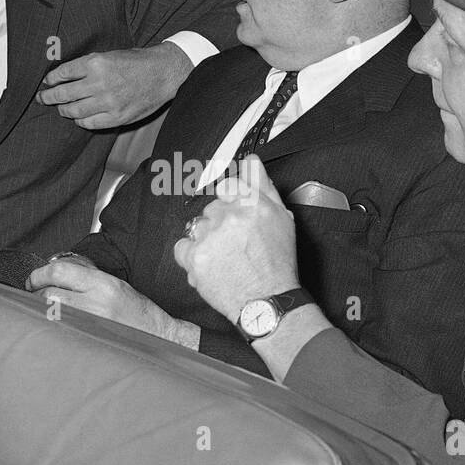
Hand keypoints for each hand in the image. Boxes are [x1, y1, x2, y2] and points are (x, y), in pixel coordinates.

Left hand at [27, 257, 199, 346]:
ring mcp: (91, 324)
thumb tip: (54, 273)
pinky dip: (51, 326)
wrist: (157, 335)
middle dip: (36, 294)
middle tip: (35, 295)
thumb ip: (85, 277)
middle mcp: (96, 304)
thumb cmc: (136, 310)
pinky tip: (53, 326)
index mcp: (103, 284)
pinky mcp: (88, 340)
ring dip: (41, 311)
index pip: (60, 272)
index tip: (33, 279)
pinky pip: (60, 331)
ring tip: (43, 310)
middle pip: (49, 295)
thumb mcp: (114, 283)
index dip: (39, 274)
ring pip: (50, 315)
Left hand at [37, 43, 190, 128]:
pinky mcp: (116, 117)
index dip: (51, 79)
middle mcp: (99, 83)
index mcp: (96, 63)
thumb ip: (88, 65)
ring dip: (63, 110)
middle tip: (42, 98)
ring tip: (60, 108)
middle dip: (49, 96)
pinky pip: (88, 123)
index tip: (46, 82)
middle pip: (63, 94)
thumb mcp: (110, 55)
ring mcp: (107, 102)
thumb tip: (66, 76)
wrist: (163, 73)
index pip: (63, 73)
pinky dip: (80, 120)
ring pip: (73, 110)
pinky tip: (79, 116)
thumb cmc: (137, 62)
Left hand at [174, 156, 298, 321]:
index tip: (233, 218)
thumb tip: (251, 163)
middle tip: (236, 245)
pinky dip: (193, 256)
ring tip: (226, 258)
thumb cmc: (277, 265)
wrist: (267, 302)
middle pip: (211, 209)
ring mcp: (211, 236)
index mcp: (252, 203)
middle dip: (220, 224)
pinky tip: (212, 265)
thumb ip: (262, 186)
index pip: (227, 186)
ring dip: (207, 240)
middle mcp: (230, 216)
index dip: (229, 203)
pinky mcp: (196, 257)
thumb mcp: (281, 219)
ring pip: (198, 227)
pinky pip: (183, 246)